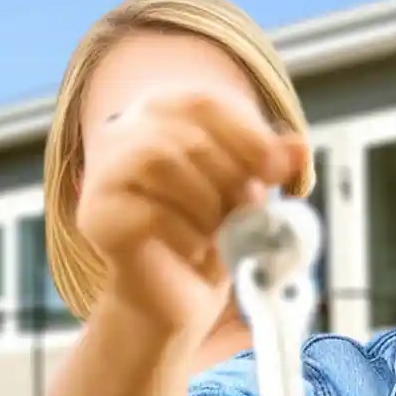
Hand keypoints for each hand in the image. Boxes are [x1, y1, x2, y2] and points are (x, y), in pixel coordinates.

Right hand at [75, 90, 305, 339]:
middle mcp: (124, 130)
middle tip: (247, 211)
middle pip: (185, 135)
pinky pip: (148, 213)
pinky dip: (186, 235)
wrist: (175, 292)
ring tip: (219, 231)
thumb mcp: (252, 187)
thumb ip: (273, 162)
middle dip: (230, 176)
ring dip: (207, 205)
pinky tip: (195, 249)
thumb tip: (299, 149)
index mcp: (163, 111)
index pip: (203, 103)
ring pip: (159, 164)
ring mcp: (104, 172)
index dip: (248, 135)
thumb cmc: (212, 230)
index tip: (281, 171)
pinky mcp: (96, 216)